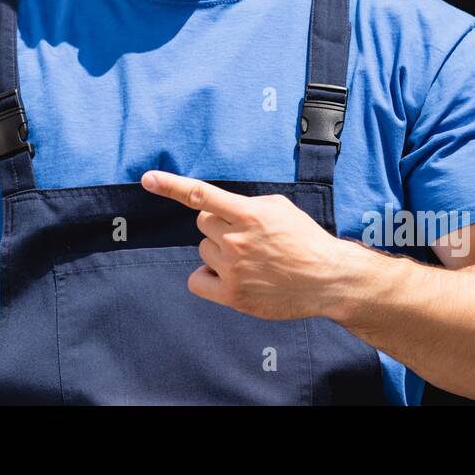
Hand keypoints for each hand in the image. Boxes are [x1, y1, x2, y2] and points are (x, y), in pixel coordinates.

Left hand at [140, 169, 367, 321]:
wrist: (326, 279)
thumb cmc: (304, 240)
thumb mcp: (279, 208)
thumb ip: (246, 204)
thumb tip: (220, 208)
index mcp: (249, 214)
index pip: (201, 195)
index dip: (171, 185)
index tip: (147, 179)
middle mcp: (236, 240)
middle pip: (203, 223)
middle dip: (219, 226)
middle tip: (245, 237)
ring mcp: (232, 269)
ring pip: (203, 250)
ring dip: (219, 252)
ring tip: (250, 260)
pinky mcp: (231, 295)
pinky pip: (197, 280)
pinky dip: (207, 277)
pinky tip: (229, 277)